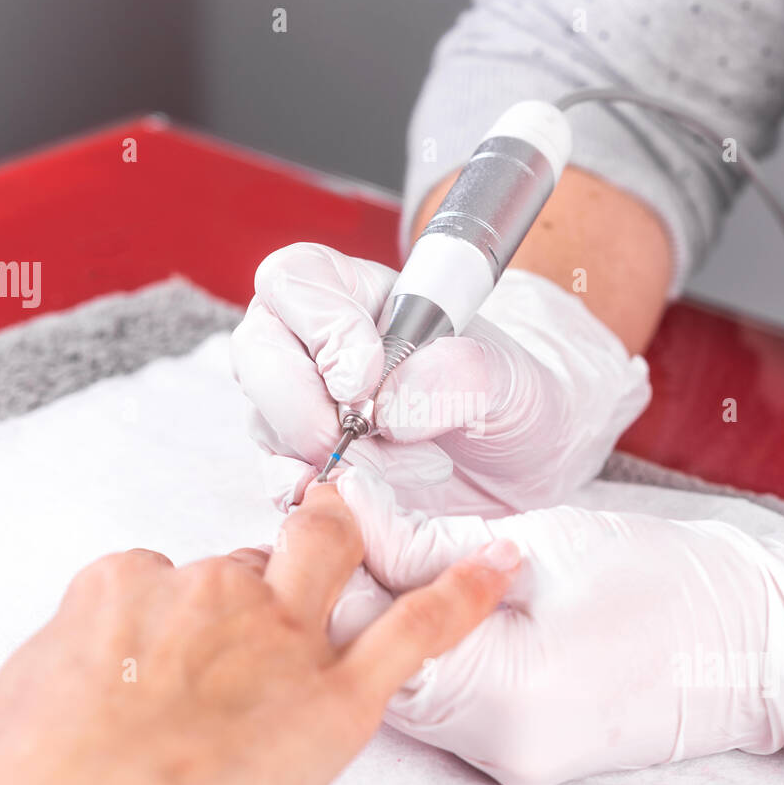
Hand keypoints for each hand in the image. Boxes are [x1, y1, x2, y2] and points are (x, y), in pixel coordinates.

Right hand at [0, 484, 519, 784]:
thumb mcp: (1, 716)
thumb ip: (48, 670)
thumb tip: (62, 675)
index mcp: (123, 591)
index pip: (162, 575)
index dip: (175, 612)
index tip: (173, 648)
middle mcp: (207, 595)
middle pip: (247, 559)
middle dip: (254, 578)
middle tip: (256, 620)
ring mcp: (278, 636)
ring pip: (326, 552)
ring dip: (337, 543)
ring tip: (343, 543)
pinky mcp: (336, 695)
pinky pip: (417, 627)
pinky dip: (463, 591)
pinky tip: (496, 568)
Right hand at [229, 242, 649, 516]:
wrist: (526, 461)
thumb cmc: (514, 396)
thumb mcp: (511, 375)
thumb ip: (460, 374)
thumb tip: (389, 406)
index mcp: (355, 294)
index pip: (295, 279)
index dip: (319, 326)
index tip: (367, 377)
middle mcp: (313, 346)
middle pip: (257, 353)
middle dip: (304, 405)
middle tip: (368, 437)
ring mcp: (304, 410)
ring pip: (265, 424)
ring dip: (326, 458)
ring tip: (414, 469)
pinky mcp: (310, 470)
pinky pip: (280, 483)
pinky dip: (317, 499)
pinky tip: (370, 504)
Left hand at [331, 469, 783, 784]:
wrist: (758, 641)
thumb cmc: (670, 580)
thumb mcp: (545, 542)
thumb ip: (436, 542)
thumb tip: (354, 515)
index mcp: (510, 689)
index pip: (372, 638)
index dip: (334, 574)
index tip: (318, 522)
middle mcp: (504, 744)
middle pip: (377, 677)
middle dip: (352, 607)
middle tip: (343, 542)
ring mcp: (515, 760)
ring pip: (406, 697)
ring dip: (385, 635)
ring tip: (388, 572)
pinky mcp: (525, 758)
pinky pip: (449, 710)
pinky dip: (428, 661)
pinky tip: (431, 618)